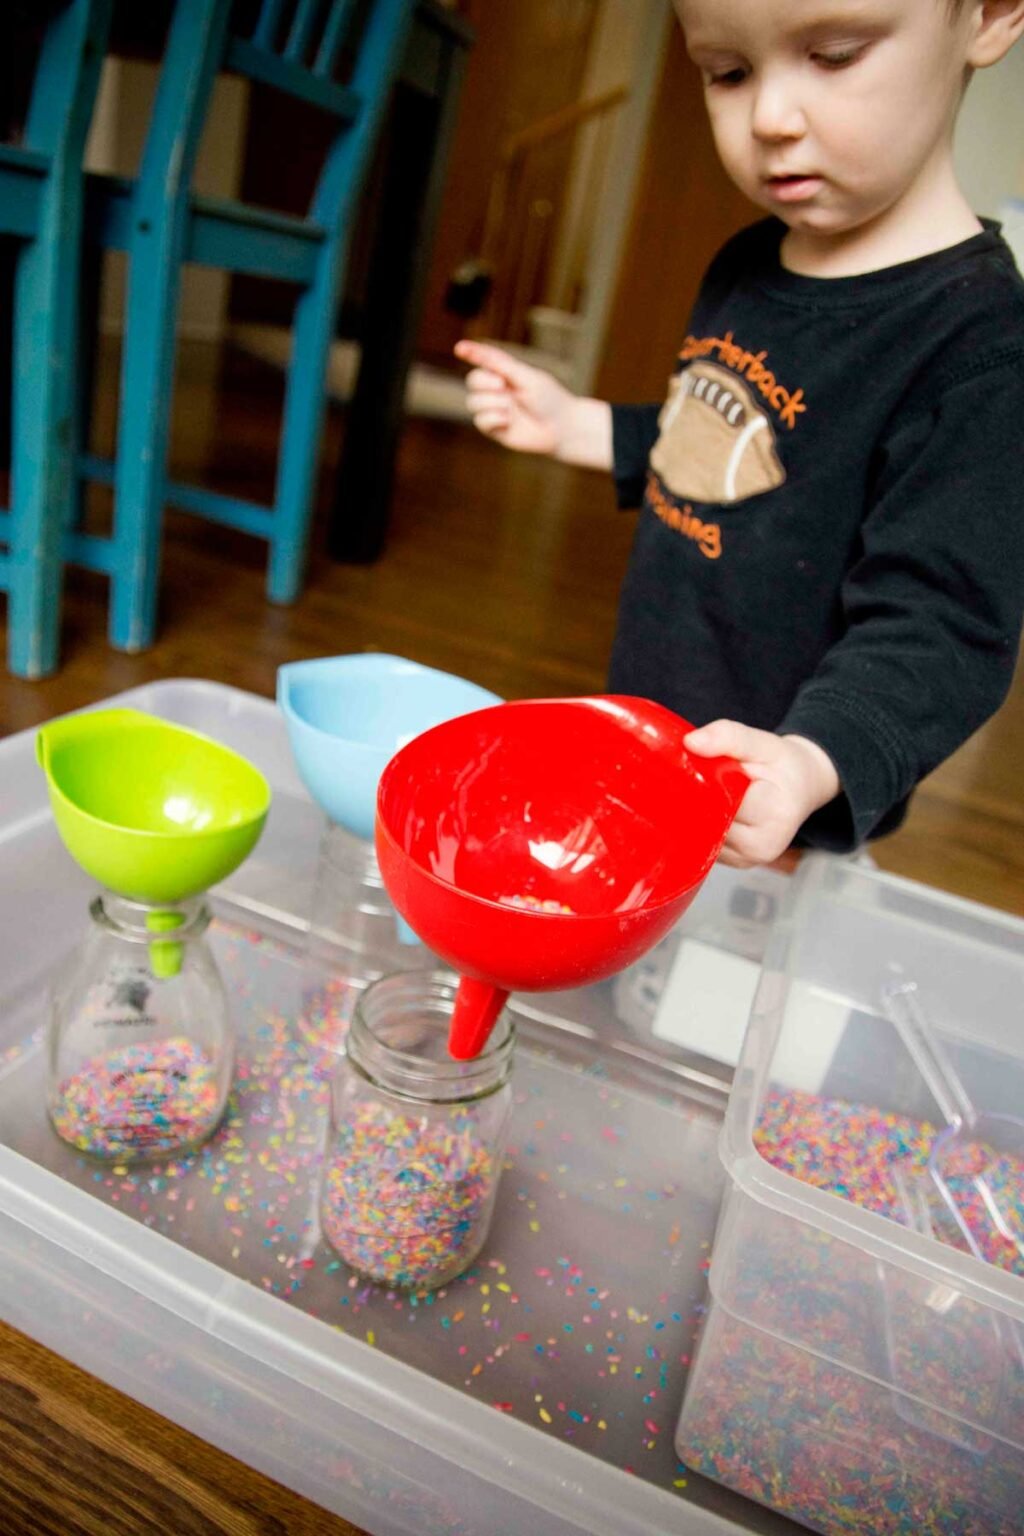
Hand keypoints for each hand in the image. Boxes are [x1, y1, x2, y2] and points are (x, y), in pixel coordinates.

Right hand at [454, 340, 612, 469]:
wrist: (562, 429)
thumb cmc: (549, 398)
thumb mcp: (525, 376)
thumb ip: (499, 364)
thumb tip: (474, 348)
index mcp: (506, 374)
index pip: (483, 361)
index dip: (471, 354)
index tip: (459, 348)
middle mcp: (497, 391)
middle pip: (473, 381)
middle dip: (484, 382)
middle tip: (502, 386)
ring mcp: (494, 410)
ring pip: (473, 402)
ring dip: (492, 403)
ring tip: (511, 409)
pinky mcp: (494, 429)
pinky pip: (480, 421)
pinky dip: (493, 419)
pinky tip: (508, 422)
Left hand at [684, 721, 840, 867]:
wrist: (800, 787)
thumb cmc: (783, 766)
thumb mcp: (762, 742)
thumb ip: (728, 737)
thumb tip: (690, 742)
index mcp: (773, 814)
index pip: (721, 803)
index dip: (702, 786)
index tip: (691, 770)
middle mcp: (763, 846)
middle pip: (709, 823)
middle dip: (694, 801)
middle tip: (691, 778)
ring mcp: (748, 859)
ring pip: (702, 836)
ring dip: (695, 815)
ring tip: (705, 793)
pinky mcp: (737, 863)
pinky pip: (706, 845)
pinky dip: (702, 825)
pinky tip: (708, 809)